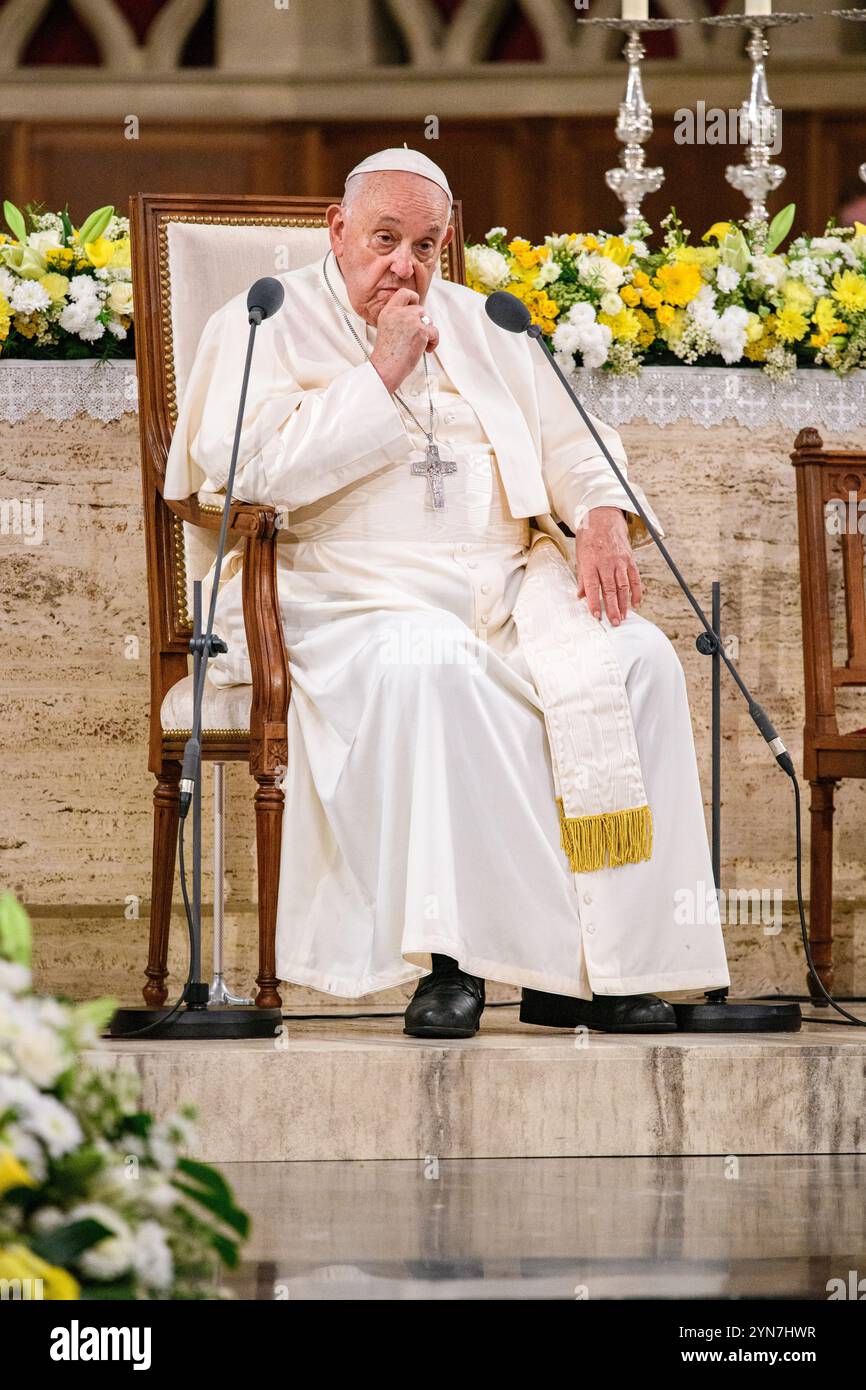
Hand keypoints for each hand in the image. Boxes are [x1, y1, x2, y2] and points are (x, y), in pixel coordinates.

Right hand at [370, 289, 438, 393]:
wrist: (387, 367)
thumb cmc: (387, 354)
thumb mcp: (386, 328)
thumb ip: (398, 318)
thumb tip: (416, 316)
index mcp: (389, 311)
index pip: (404, 293)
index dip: (413, 298)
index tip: (415, 306)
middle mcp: (400, 313)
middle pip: (420, 309)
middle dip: (422, 322)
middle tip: (417, 335)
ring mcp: (411, 321)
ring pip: (428, 320)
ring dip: (427, 332)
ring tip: (420, 345)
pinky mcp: (421, 331)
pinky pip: (434, 332)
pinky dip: (433, 341)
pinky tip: (426, 349)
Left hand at [575, 506, 641, 625]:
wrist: (603, 518)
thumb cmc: (589, 540)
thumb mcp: (580, 556)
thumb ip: (583, 577)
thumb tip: (581, 596)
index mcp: (591, 562)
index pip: (593, 586)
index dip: (594, 602)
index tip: (596, 616)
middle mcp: (606, 562)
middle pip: (610, 589)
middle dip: (612, 608)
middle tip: (614, 623)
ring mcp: (620, 561)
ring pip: (623, 586)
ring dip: (624, 603)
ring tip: (623, 617)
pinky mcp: (630, 559)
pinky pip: (635, 578)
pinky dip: (637, 591)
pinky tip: (636, 603)